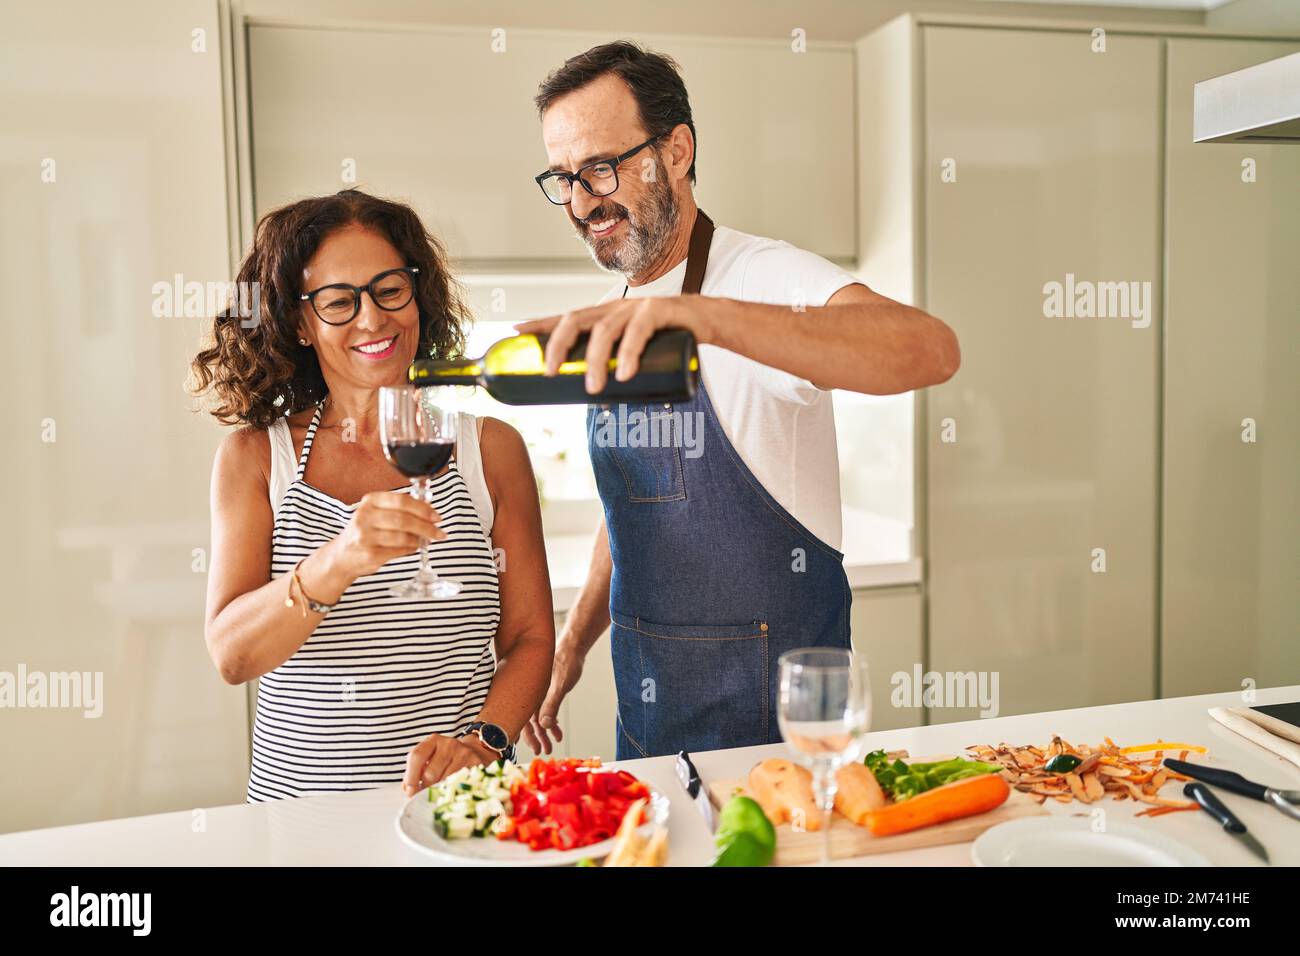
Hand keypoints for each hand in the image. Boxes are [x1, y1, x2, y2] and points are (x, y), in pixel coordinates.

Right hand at [331, 490, 444, 580]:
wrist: (342, 556)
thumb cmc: (365, 532)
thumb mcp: (376, 513)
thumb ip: (399, 509)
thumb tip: (430, 512)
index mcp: (370, 501)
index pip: (402, 500)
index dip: (423, 509)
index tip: (436, 516)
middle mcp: (365, 516)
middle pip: (404, 519)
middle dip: (426, 527)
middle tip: (438, 532)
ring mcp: (365, 536)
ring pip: (403, 536)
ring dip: (419, 540)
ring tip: (424, 541)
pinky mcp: (369, 554)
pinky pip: (398, 550)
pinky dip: (410, 549)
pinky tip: (413, 548)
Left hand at [402, 733, 497, 794]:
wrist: (476, 751)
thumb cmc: (447, 759)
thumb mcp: (430, 758)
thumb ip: (416, 771)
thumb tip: (407, 789)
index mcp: (433, 740)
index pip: (416, 756)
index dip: (410, 776)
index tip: (410, 791)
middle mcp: (448, 744)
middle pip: (430, 773)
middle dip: (425, 788)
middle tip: (426, 796)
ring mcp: (463, 753)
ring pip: (445, 781)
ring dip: (439, 792)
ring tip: (440, 794)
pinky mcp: (475, 763)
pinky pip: (459, 783)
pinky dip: (453, 791)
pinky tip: (452, 792)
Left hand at [514, 295, 712, 393]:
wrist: (709, 322)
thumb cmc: (668, 341)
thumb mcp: (635, 352)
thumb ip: (615, 368)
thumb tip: (594, 399)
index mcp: (605, 317)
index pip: (566, 317)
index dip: (539, 323)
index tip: (514, 332)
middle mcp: (616, 309)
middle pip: (577, 319)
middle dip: (557, 344)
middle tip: (548, 373)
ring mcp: (637, 308)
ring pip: (606, 330)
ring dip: (595, 360)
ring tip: (593, 388)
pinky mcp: (661, 311)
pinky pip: (639, 331)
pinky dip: (629, 353)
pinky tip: (624, 374)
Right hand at [521, 646, 583, 754]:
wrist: (573, 647)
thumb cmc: (565, 662)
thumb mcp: (560, 686)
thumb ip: (551, 704)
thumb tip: (544, 725)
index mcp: (529, 692)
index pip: (522, 718)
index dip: (527, 736)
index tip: (534, 749)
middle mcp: (530, 693)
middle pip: (529, 720)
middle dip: (537, 738)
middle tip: (544, 751)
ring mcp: (537, 692)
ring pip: (537, 717)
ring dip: (545, 732)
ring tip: (553, 745)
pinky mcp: (545, 691)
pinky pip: (545, 710)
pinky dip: (551, 721)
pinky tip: (558, 731)